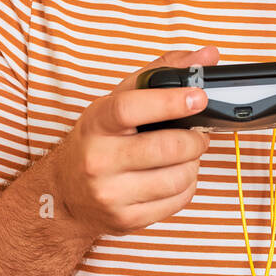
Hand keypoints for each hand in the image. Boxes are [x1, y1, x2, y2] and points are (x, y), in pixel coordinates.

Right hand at [51, 46, 219, 237]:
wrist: (66, 192)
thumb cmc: (100, 139)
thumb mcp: (119, 100)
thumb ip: (163, 72)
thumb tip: (209, 55)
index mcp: (97, 123)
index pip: (130, 108)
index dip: (169, 101)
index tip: (198, 96)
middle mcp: (98, 159)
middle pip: (166, 148)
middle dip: (195, 138)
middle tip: (198, 133)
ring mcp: (110, 194)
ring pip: (179, 177)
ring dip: (193, 163)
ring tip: (184, 155)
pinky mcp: (126, 220)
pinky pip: (178, 201)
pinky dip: (187, 185)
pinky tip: (175, 175)